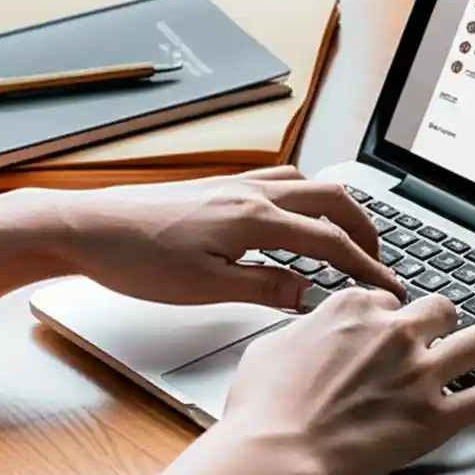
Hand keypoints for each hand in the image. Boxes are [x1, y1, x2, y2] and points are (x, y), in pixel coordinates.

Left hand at [44, 167, 404, 306]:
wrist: (84, 227)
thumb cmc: (135, 259)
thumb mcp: (204, 288)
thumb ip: (265, 286)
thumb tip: (308, 291)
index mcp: (254, 219)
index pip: (331, 242)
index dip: (368, 267)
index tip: (390, 287)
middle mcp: (251, 193)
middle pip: (332, 200)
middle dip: (365, 229)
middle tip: (379, 260)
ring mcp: (235, 185)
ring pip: (307, 185)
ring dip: (337, 210)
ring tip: (347, 238)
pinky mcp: (218, 187)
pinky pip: (280, 183)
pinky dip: (305, 200)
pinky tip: (295, 219)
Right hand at [221, 288, 474, 474]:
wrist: (276, 452)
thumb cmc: (263, 406)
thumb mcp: (272, 344)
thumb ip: (305, 329)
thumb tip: (312, 329)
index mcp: (355, 309)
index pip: (390, 300)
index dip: (388, 320)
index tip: (387, 334)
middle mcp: (395, 332)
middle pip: (441, 310)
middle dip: (440, 323)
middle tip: (434, 340)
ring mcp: (421, 372)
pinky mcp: (437, 416)